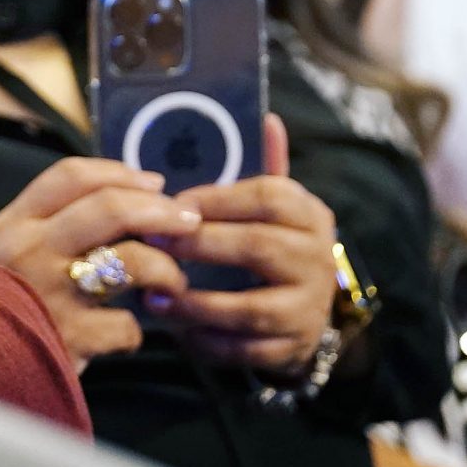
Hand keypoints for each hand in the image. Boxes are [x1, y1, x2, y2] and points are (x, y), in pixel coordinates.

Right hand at [0, 157, 198, 370]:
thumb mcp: (0, 252)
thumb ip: (46, 227)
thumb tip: (123, 200)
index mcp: (13, 223)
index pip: (71, 176)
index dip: (121, 174)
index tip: (154, 184)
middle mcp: (30, 249)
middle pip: (109, 208)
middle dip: (160, 211)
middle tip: (188, 222)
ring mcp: (49, 293)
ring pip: (130, 260)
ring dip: (166, 269)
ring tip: (172, 283)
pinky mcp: (67, 338)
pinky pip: (125, 327)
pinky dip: (134, 333)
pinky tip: (124, 337)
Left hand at [160, 116, 337, 373]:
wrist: (304, 308)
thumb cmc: (268, 241)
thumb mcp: (270, 204)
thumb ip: (262, 164)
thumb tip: (267, 117)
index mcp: (309, 215)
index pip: (267, 196)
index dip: (216, 198)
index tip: (169, 202)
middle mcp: (318, 260)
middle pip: (257, 247)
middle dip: (198, 245)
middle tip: (149, 242)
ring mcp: (310, 309)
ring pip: (251, 307)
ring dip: (196, 303)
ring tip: (153, 296)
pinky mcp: (294, 349)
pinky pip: (246, 350)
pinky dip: (207, 342)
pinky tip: (176, 330)